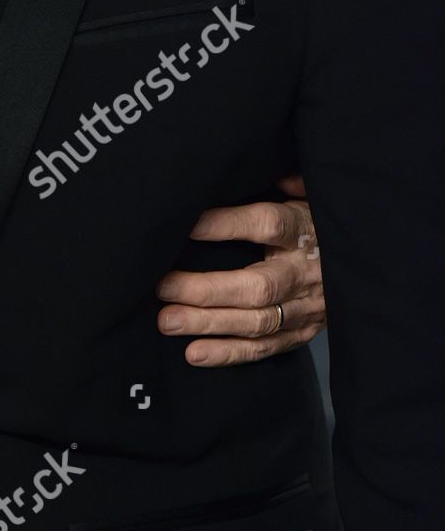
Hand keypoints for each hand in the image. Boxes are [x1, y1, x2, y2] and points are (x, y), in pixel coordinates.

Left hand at [155, 175, 324, 365]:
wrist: (369, 265)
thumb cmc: (320, 220)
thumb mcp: (311, 193)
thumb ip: (291, 182)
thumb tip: (276, 176)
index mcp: (305, 229)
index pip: (265, 224)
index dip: (225, 224)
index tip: (186, 225)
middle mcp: (306, 272)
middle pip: (257, 286)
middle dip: (207, 290)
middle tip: (162, 288)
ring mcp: (307, 308)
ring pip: (257, 322)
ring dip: (210, 324)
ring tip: (167, 321)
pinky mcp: (303, 333)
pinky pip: (265, 348)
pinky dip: (229, 353)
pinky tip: (193, 353)